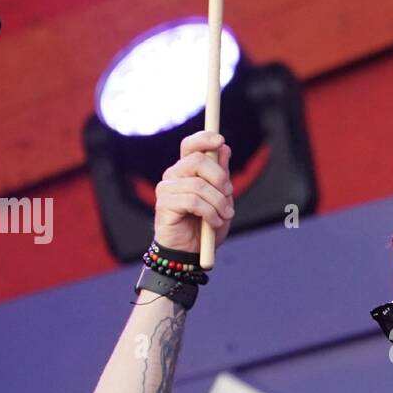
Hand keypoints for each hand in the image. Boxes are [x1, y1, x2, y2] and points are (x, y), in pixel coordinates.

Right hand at [153, 131, 234, 250]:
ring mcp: (166, 189)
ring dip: (218, 202)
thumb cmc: (206, 226)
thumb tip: (224, 148)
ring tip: (224, 216)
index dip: (204, 138)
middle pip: (197, 160)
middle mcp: (173, 176)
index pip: (190, 145)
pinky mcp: (164, 205)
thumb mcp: (221, 199)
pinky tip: (213, 223)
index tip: (221, 141)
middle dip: (220, 178)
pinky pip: (193, 201)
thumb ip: (221, 175)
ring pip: (199, 184)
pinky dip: (210, 213)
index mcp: (186, 171)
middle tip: (228, 195)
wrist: (192, 254)